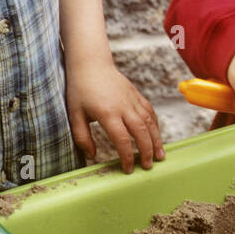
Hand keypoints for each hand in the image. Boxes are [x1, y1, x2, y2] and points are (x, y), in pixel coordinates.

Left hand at [66, 54, 163, 171]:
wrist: (91, 64)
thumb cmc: (80, 90)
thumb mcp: (74, 114)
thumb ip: (82, 137)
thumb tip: (92, 156)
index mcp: (108, 113)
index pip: (122, 140)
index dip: (127, 157)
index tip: (128, 169)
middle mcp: (124, 107)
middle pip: (141, 132)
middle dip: (146, 151)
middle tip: (148, 166)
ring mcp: (132, 100)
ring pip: (150, 122)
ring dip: (156, 140)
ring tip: (160, 156)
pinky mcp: (136, 95)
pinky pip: (150, 112)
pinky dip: (155, 126)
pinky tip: (156, 136)